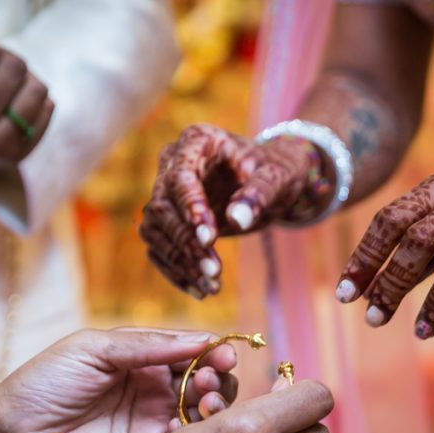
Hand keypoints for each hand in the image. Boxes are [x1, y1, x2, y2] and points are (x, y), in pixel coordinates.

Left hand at [0, 328, 238, 432]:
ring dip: (215, 404)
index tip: (225, 354)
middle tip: (212, 380)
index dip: (213, 350)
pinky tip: (193, 427)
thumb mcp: (93, 350)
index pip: (190, 350)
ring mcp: (152, 423)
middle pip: (205, 381)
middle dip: (218, 377)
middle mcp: (152, 390)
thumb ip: (146, 345)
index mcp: (140, 358)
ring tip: (206, 402)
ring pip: (203, 413)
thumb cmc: (43, 386)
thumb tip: (202, 339)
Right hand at [139, 124, 319, 296]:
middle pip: (160, 206)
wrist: (272, 182)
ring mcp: (165, 191)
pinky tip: (199, 290)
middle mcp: (173, 163)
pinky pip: (158, 247)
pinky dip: (175, 271)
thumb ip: (259, 192)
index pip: (180, 177)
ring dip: (179, 262)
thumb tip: (237, 219)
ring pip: (154, 230)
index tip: (208, 238)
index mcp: (197, 141)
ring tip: (212, 286)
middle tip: (215, 271)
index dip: (190, 208)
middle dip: (186, 243)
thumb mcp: (278, 177)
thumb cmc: (276, 171)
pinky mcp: (167, 219)